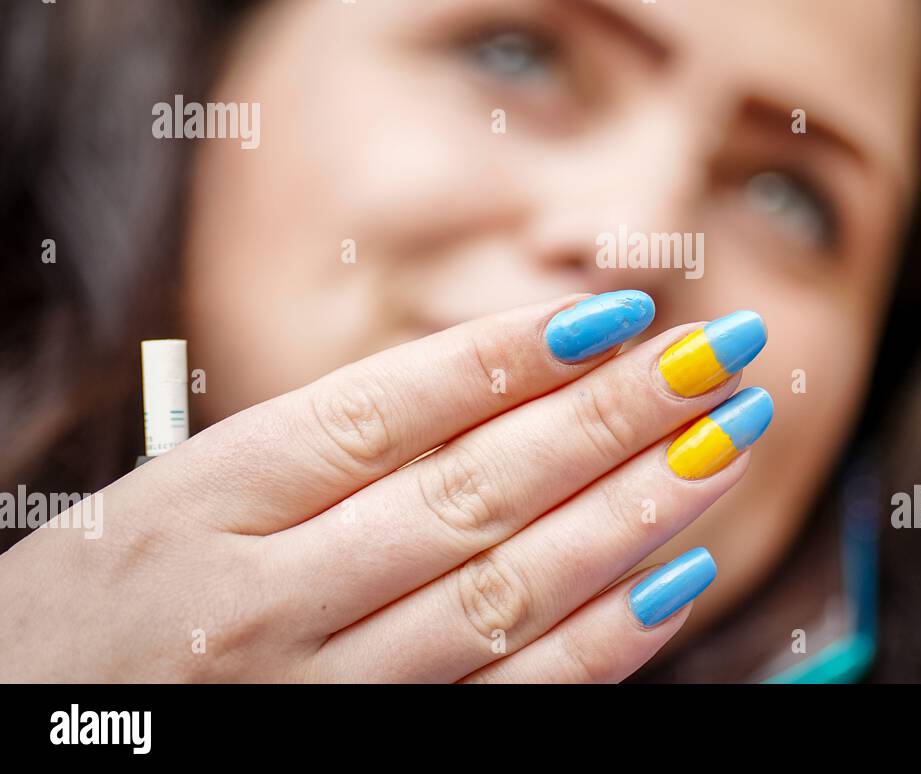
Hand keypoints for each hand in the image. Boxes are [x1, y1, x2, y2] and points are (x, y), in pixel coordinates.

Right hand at [0, 291, 771, 681]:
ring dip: (634, 510)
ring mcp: (311, 689)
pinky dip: (601, 642)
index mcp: (207, 498)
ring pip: (505, 587)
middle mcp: (260, 593)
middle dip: (618, 414)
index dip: (519, 356)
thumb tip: (503, 380)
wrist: (15, 733)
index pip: (392, 410)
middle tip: (720, 352)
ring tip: (726, 441)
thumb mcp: (177, 503)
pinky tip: (678, 575)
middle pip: (475, 487)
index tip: (623, 314)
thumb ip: (324, 454)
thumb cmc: (100, 609)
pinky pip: (506, 699)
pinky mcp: (359, 754)